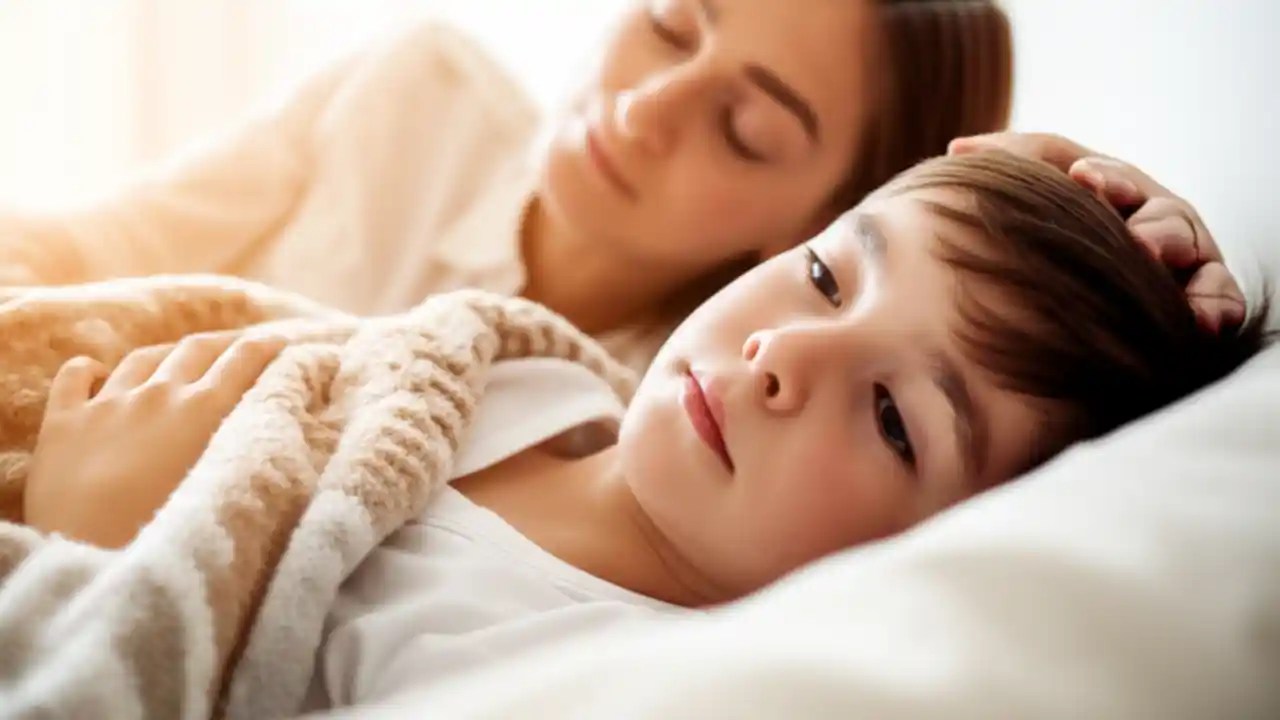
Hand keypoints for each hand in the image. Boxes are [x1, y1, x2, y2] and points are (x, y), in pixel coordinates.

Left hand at [23, 332, 284, 547]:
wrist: (85, 552)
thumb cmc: (167, 530)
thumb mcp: (226, 490)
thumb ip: (247, 453)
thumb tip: (270, 436)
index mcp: (203, 410)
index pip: (242, 360)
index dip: (265, 345)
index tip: (281, 340)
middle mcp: (158, 394)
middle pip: (196, 349)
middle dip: (222, 342)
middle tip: (239, 345)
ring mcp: (107, 404)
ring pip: (142, 358)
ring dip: (166, 354)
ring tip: (177, 359)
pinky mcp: (63, 422)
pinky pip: (74, 377)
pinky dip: (89, 369)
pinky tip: (96, 371)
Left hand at [949, 132, 1246, 333]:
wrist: (1046, 333)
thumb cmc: (1036, 249)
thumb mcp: (1027, 204)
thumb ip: (1005, 171)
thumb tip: (958, 148)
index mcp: (1109, 194)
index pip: (1109, 180)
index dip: (1101, 178)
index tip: (1080, 178)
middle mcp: (1149, 223)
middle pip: (1158, 212)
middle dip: (1146, 218)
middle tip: (1133, 234)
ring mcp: (1178, 262)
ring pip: (1189, 249)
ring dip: (1174, 250)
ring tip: (1153, 257)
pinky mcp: (1199, 303)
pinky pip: (1218, 301)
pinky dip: (1214, 307)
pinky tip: (1201, 322)